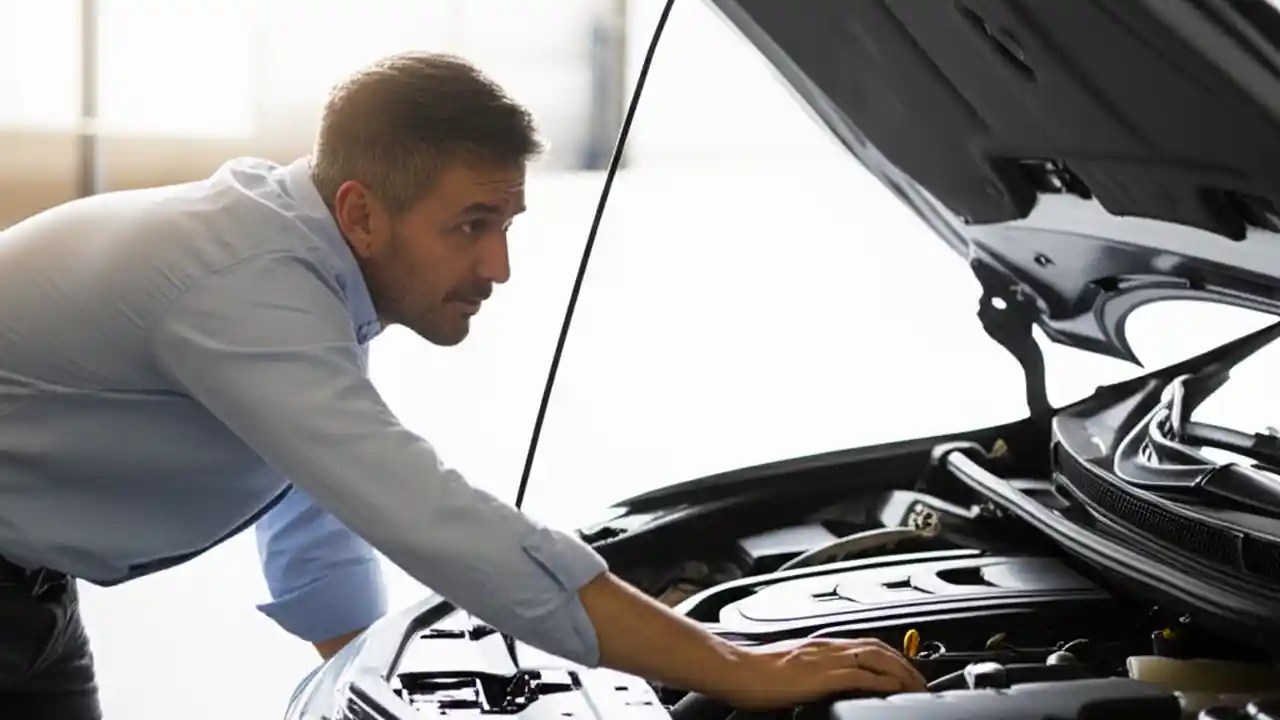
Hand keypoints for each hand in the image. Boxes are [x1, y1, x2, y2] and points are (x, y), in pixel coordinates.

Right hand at [716, 638, 926, 709]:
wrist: (736, 670)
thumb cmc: (754, 671)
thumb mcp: (790, 665)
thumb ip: (811, 668)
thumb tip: (823, 680)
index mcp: (821, 645)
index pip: (866, 643)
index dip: (891, 655)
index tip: (905, 669)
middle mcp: (828, 647)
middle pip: (879, 648)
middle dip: (905, 663)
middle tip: (922, 681)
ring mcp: (827, 660)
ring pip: (877, 658)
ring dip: (902, 672)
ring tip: (917, 687)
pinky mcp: (822, 676)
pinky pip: (861, 676)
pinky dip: (883, 681)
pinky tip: (895, 690)